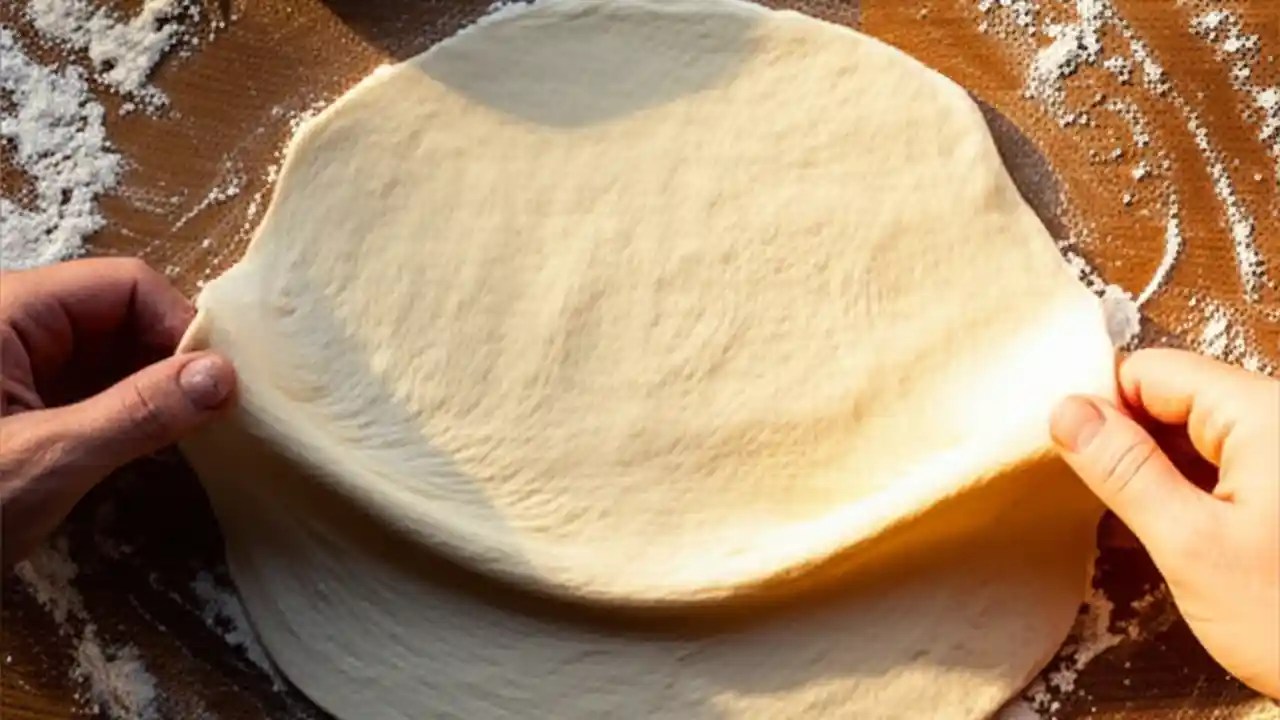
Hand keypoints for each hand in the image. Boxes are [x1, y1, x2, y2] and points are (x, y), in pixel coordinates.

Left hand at [0, 259, 235, 566]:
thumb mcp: (47, 461)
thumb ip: (138, 413)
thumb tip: (224, 376)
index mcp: (5, 310)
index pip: (124, 285)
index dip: (179, 326)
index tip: (219, 387)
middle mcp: (9, 323)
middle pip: (119, 313)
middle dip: (169, 359)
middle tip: (212, 416)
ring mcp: (10, 363)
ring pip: (108, 352)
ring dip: (151, 388)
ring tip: (184, 435)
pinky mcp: (13, 402)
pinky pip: (87, 386)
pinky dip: (124, 411)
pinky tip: (144, 447)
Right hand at [1050, 349, 1279, 697]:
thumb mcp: (1190, 545)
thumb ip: (1124, 471)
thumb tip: (1067, 412)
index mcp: (1265, 414)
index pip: (1151, 371)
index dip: (1102, 408)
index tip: (1070, 455)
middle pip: (1175, 399)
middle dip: (1128, 444)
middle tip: (1099, 501)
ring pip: (1197, 436)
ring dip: (1157, 475)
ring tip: (1134, 528)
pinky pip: (1226, 468)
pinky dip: (1190, 494)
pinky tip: (1170, 537)